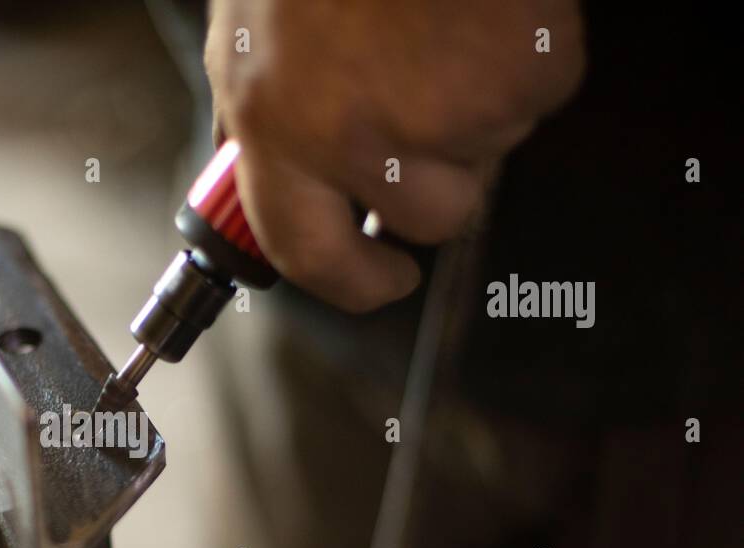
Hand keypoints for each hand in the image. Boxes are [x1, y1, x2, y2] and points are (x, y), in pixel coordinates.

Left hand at [205, 0, 585, 311]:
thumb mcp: (247, 43)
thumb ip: (263, 128)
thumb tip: (276, 194)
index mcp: (276, 128)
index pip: (311, 256)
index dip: (355, 283)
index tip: (381, 280)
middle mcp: (354, 135)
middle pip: (429, 219)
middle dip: (438, 176)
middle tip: (428, 106)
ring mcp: (442, 114)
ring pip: (489, 160)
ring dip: (478, 112)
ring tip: (441, 33)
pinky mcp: (519, 79)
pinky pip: (538, 100)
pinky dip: (523, 61)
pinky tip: (480, 14)